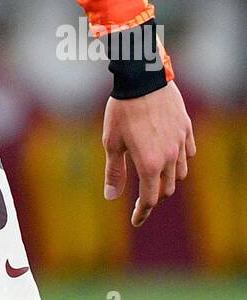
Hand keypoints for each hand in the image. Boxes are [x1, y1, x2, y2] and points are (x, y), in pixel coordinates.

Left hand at [102, 81, 195, 226]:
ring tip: (155, 175)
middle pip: (166, 188)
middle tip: (142, 197)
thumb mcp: (111, 142)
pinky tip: (170, 154)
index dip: (142, 212)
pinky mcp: (186, 129)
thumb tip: (112, 197)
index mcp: (149, 164)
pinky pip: (188, 152)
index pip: (149, 198)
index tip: (135, 220)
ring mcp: (181, 143)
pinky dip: (180, 159)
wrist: (142, 79)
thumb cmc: (122, 110)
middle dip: (154, 196)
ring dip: (168, 179)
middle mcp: (169, 157)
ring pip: (180, 172)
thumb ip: (114, 171)